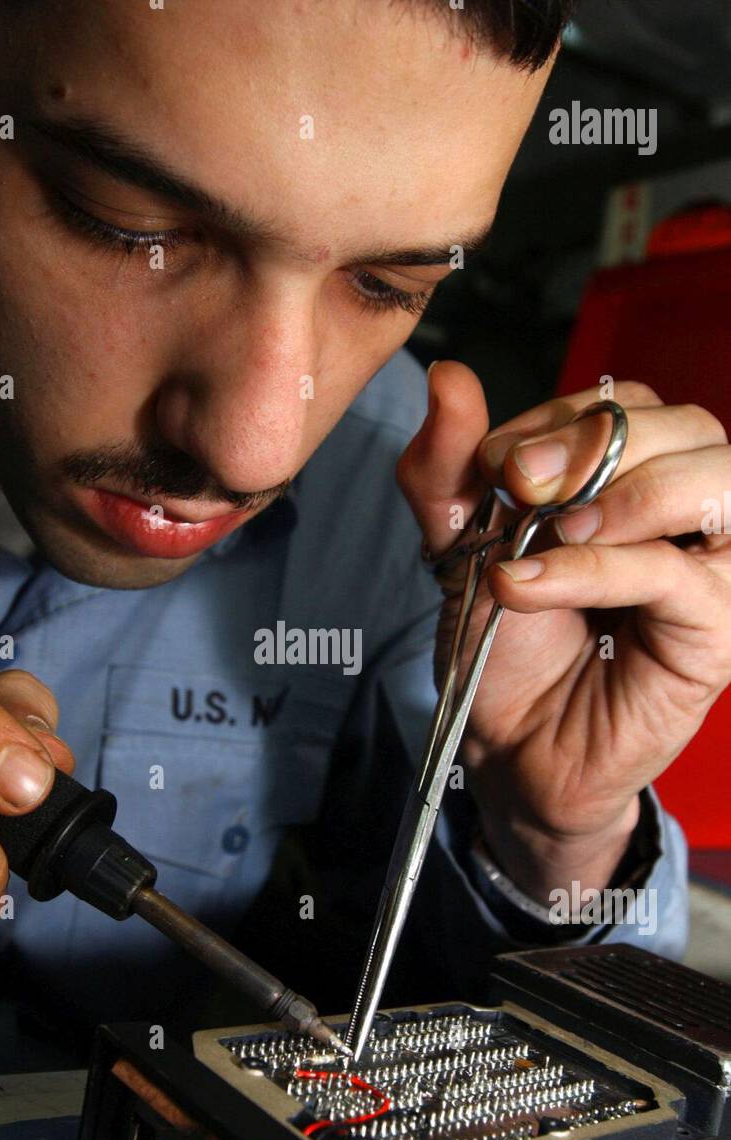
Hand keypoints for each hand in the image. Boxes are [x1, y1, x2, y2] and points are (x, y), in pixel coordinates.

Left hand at [397, 361, 730, 902]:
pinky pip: (673, 573)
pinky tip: (526, 585)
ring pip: (710, 480)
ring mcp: (713, 569)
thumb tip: (448, 377)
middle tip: (518, 485)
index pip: (625, 403)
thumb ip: (450, 466)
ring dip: (620, 493)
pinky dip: (595, 568)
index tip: (492, 465)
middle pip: (686, 423)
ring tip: (546, 533)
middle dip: (592, 443)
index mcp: (636, 478)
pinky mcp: (715, 629)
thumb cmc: (503, 648)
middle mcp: (687, 513)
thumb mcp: (460, 545)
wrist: (511, 749)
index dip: (557, 419)